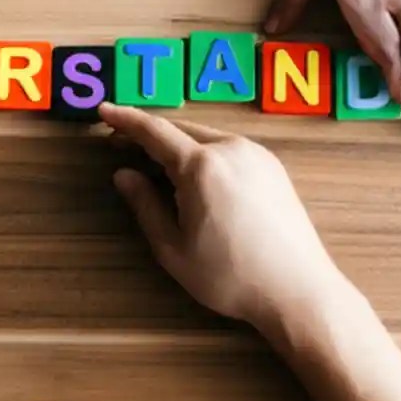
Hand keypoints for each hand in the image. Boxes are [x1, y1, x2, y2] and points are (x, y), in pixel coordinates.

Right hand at [100, 103, 345, 329]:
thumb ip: (145, 205)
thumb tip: (123, 175)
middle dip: (147, 134)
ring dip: (176, 144)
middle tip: (120, 147)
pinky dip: (202, 152)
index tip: (103, 110)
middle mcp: (231, 149)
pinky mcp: (272, 167)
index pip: (153, 131)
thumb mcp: (173, 248)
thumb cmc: (230, 276)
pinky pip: (227, 148)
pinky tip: (194, 177)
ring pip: (205, 137)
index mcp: (201, 166)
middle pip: (180, 129)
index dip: (124, 119)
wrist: (298, 290)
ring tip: (154, 165)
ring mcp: (256, 155)